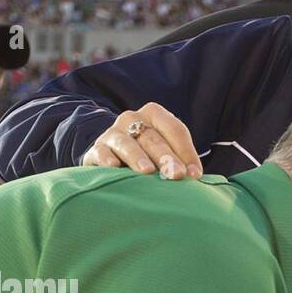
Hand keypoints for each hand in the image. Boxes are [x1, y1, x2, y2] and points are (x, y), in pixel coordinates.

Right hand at [82, 102, 202, 178]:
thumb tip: (194, 177)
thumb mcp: (167, 154)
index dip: (186, 152)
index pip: (175, 130)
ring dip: (138, 157)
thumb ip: (181, 161)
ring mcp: (113, 133)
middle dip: (166, 157)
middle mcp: (132, 119)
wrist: (114, 158)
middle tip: (177, 175)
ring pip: (127, 143)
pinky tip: (113, 167)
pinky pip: (101, 152)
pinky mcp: (97, 149)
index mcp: (155, 115)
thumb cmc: (151, 158)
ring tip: (147, 171)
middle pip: (153, 138)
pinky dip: (106, 159)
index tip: (195, 175)